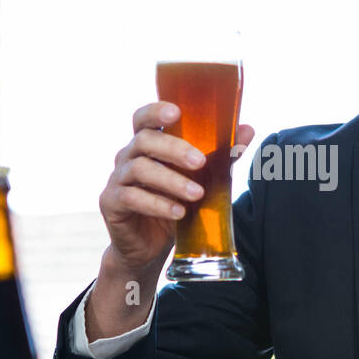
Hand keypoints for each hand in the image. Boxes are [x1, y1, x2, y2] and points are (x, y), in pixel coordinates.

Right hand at [87, 101, 253, 339]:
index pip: (143, 118)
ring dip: (172, 181)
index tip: (176, 113)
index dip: (156, 111)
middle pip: (145, 140)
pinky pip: (132, 198)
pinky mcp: (111, 203)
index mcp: (146, 144)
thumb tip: (248, 130)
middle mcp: (127, 156)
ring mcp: (117, 179)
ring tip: (197, 194)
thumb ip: (219, 155)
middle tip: (201, 163)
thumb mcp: (198, 179)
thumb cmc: (172, 203)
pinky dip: (158, 204)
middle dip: (175, 149)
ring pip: (140, 169)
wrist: (147, 246)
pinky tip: (179, 213)